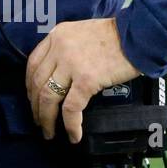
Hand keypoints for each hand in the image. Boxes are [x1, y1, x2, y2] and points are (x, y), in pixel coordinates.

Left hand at [24, 17, 142, 143]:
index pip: (32, 63)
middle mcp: (59, 48)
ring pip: (49, 97)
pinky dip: (70, 124)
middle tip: (38, 121)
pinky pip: (71, 108)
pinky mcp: (87, 79)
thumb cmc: (115, 35)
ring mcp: (71, 64)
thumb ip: (66, 48)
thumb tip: (60, 74)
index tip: (32, 99)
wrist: (137, 36)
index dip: (29, 85)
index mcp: (56, 36)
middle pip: (37, 83)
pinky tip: (73, 135)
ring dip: (46, 118)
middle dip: (35, 106)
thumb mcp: (81, 32)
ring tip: (49, 132)